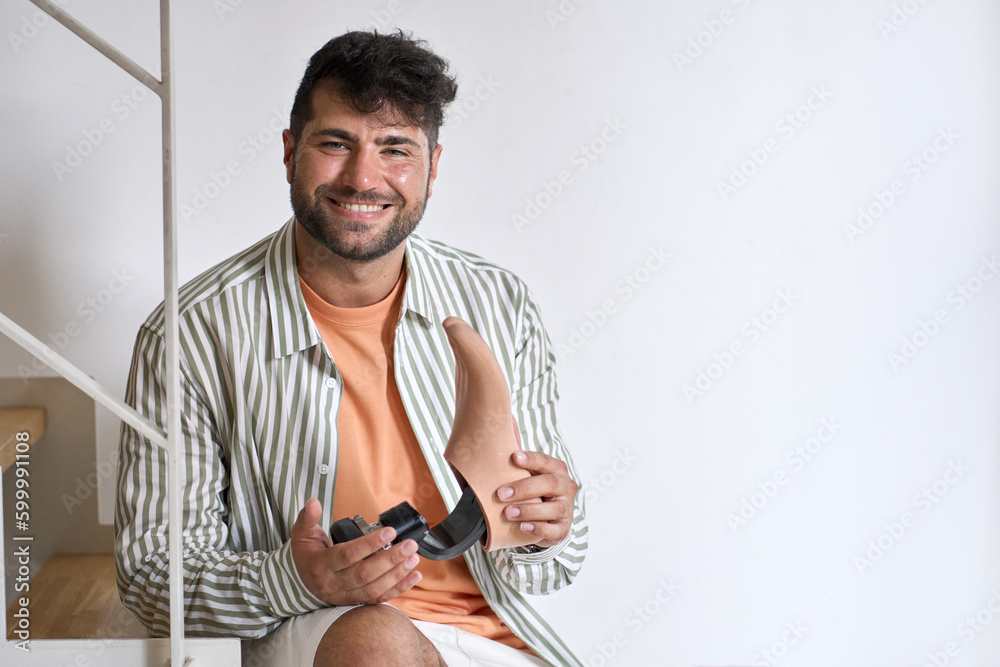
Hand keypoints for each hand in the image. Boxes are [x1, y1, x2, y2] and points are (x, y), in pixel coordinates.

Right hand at [290, 498, 421, 604]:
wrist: (301, 582)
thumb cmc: (306, 555)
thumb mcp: (301, 534)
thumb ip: (307, 518)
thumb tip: (313, 502)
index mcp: (321, 565)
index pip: (347, 555)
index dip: (369, 544)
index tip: (390, 532)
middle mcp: (333, 584)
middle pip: (365, 574)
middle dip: (390, 559)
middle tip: (409, 545)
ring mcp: (345, 595)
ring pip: (374, 588)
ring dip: (397, 574)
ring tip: (414, 558)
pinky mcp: (355, 601)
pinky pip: (379, 598)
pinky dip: (399, 588)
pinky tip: (414, 575)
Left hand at [497, 450, 578, 547]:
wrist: (544, 516)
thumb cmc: (532, 490)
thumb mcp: (527, 475)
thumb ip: (516, 463)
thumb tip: (493, 444)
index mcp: (557, 470)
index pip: (546, 461)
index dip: (531, 459)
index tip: (513, 457)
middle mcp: (566, 487)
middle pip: (550, 483)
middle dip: (525, 488)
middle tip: (501, 494)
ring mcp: (567, 508)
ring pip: (555, 508)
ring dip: (529, 510)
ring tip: (508, 513)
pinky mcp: (564, 528)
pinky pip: (556, 530)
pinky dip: (539, 529)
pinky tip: (523, 527)